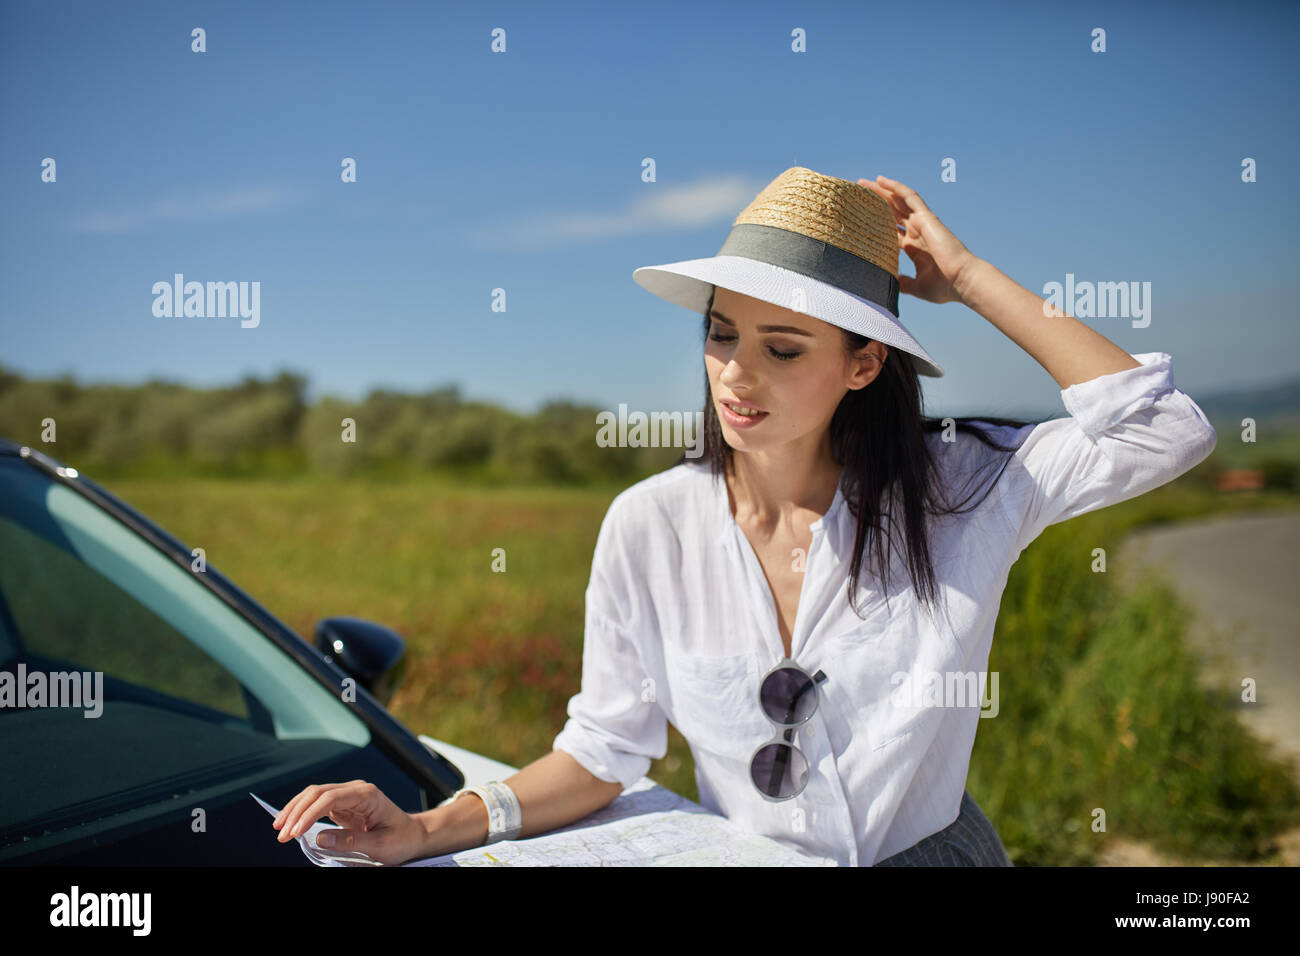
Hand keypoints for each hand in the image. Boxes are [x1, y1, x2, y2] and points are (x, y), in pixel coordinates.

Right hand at [272, 779, 429, 865]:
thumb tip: (318, 838)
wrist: (413, 835)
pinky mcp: (343, 805)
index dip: (309, 814)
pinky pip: (318, 805)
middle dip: (296, 811)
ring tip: (280, 828)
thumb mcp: (379, 845)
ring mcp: (348, 796)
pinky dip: (303, 813)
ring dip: (295, 810)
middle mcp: (356, 790)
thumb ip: (349, 841)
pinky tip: (292, 824)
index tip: (295, 832)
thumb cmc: (401, 838)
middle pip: (318, 793)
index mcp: (367, 795)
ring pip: (314, 796)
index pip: (330, 798)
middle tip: (281, 833)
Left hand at [858, 175, 978, 304]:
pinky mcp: (927, 217)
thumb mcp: (915, 286)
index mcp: (913, 248)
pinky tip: (881, 180)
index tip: (859, 220)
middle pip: (892, 212)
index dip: (876, 224)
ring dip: (881, 191)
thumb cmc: (944, 286)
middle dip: (875, 203)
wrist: (961, 281)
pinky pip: (909, 196)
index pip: (891, 231)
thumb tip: (886, 284)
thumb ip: (902, 283)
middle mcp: (917, 232)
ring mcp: (922, 223)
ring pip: (898, 201)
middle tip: (857, 194)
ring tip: (864, 183)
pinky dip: (896, 187)